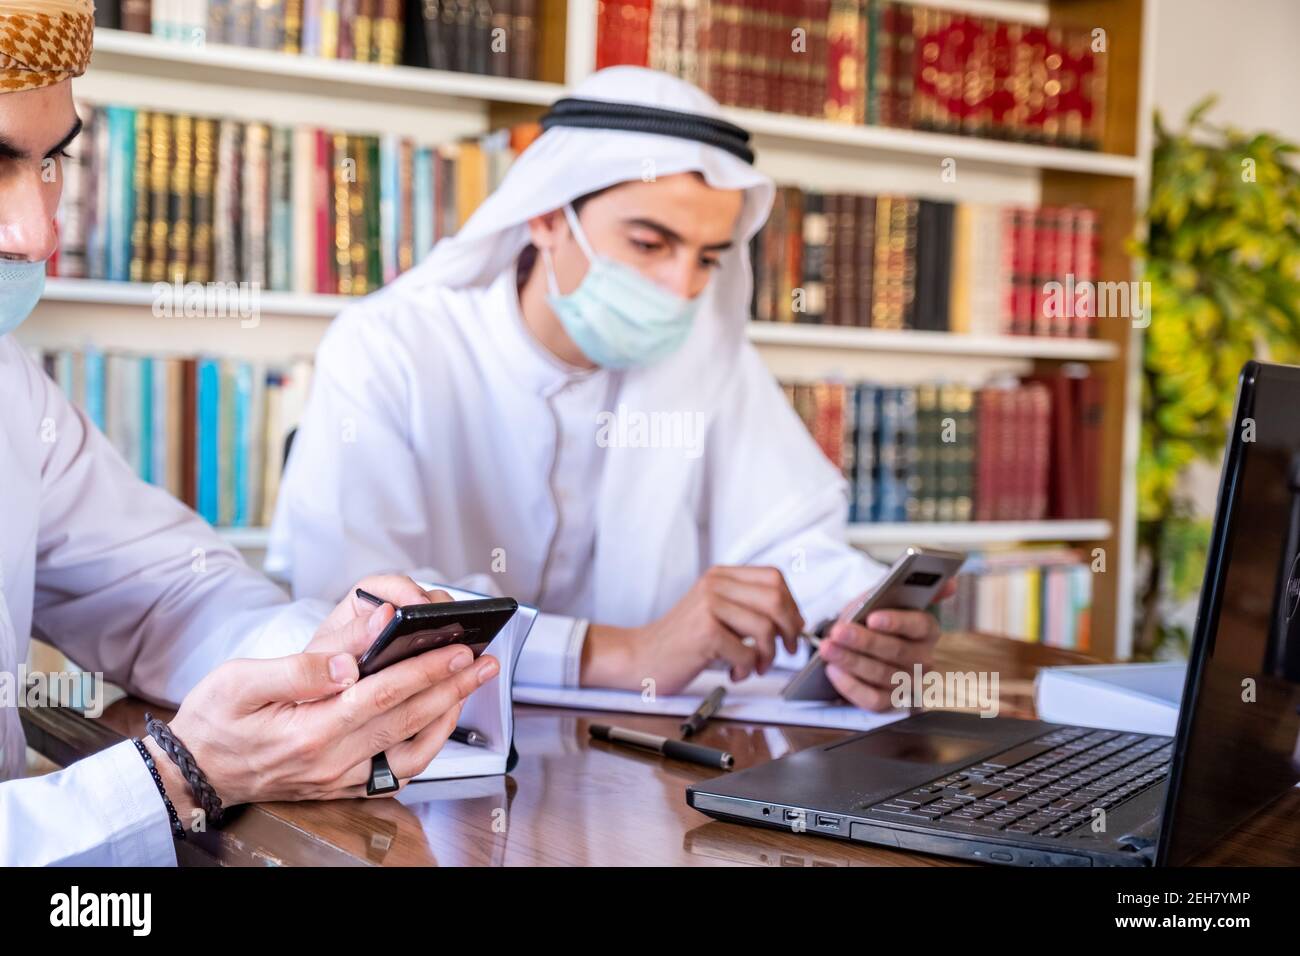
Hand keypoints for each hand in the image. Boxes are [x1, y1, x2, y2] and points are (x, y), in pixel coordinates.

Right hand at [151, 577, 499, 818]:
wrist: (194, 773)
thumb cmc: (215, 722)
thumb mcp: (240, 681)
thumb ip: (298, 668)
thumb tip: (348, 658)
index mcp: (309, 731)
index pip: (382, 695)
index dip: (425, 670)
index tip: (456, 649)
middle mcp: (332, 759)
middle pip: (407, 719)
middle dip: (451, 686)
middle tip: (482, 660)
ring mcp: (340, 776)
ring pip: (411, 747)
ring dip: (448, 713)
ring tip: (471, 683)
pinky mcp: (344, 782)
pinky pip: (399, 767)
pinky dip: (427, 743)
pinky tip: (440, 718)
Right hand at [581, 566, 804, 694]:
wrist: (640, 656)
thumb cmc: (680, 641)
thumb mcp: (714, 611)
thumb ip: (747, 607)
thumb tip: (794, 619)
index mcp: (720, 576)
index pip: (774, 578)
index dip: (792, 604)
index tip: (793, 627)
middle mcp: (715, 585)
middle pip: (776, 599)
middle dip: (790, 629)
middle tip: (788, 649)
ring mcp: (709, 606)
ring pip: (766, 628)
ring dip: (768, 656)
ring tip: (755, 666)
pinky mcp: (706, 632)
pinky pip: (748, 653)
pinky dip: (748, 669)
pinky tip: (734, 673)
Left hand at [818, 580, 955, 711]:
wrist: (855, 640)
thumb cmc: (872, 616)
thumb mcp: (884, 597)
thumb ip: (910, 586)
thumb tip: (950, 582)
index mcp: (927, 630)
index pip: (919, 625)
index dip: (896, 622)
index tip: (872, 618)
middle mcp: (923, 658)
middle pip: (897, 652)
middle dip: (864, 642)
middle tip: (838, 632)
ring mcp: (907, 683)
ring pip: (882, 675)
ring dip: (851, 661)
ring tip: (828, 648)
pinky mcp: (890, 702)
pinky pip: (872, 700)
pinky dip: (851, 686)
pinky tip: (833, 670)